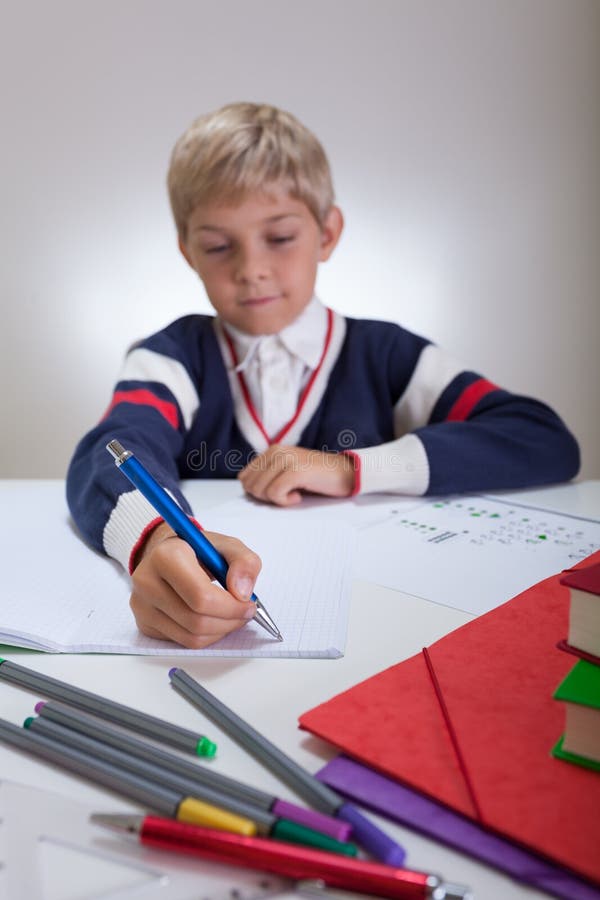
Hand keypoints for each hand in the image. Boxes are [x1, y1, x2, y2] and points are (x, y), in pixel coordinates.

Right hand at [130, 522, 261, 647]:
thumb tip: (242, 592)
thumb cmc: (198, 551)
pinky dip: (206, 636)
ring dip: (220, 631)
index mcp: (166, 556)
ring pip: (191, 637)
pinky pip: (183, 642)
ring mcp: (142, 605)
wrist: (170, 555)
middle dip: (230, 621)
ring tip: (231, 616)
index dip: (231, 607)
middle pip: (196, 621)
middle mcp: (147, 581)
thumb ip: (245, 562)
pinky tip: (213, 619)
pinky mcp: (144, 623)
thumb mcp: (228, 546)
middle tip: (245, 612)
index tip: (248, 604)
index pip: (201, 597)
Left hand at [238, 444, 355, 505]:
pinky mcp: (296, 470)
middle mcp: (277, 451)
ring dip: (276, 500)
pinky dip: (285, 501)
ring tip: (294, 494)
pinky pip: (275, 493)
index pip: (244, 477)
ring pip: (261, 490)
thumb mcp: (288, 471)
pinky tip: (298, 497)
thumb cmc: (316, 477)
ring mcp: (287, 459)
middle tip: (285, 496)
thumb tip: (246, 487)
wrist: (346, 473)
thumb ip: (268, 475)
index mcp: (272, 451)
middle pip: (251, 485)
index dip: (257, 492)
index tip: (276, 493)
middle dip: (265, 497)